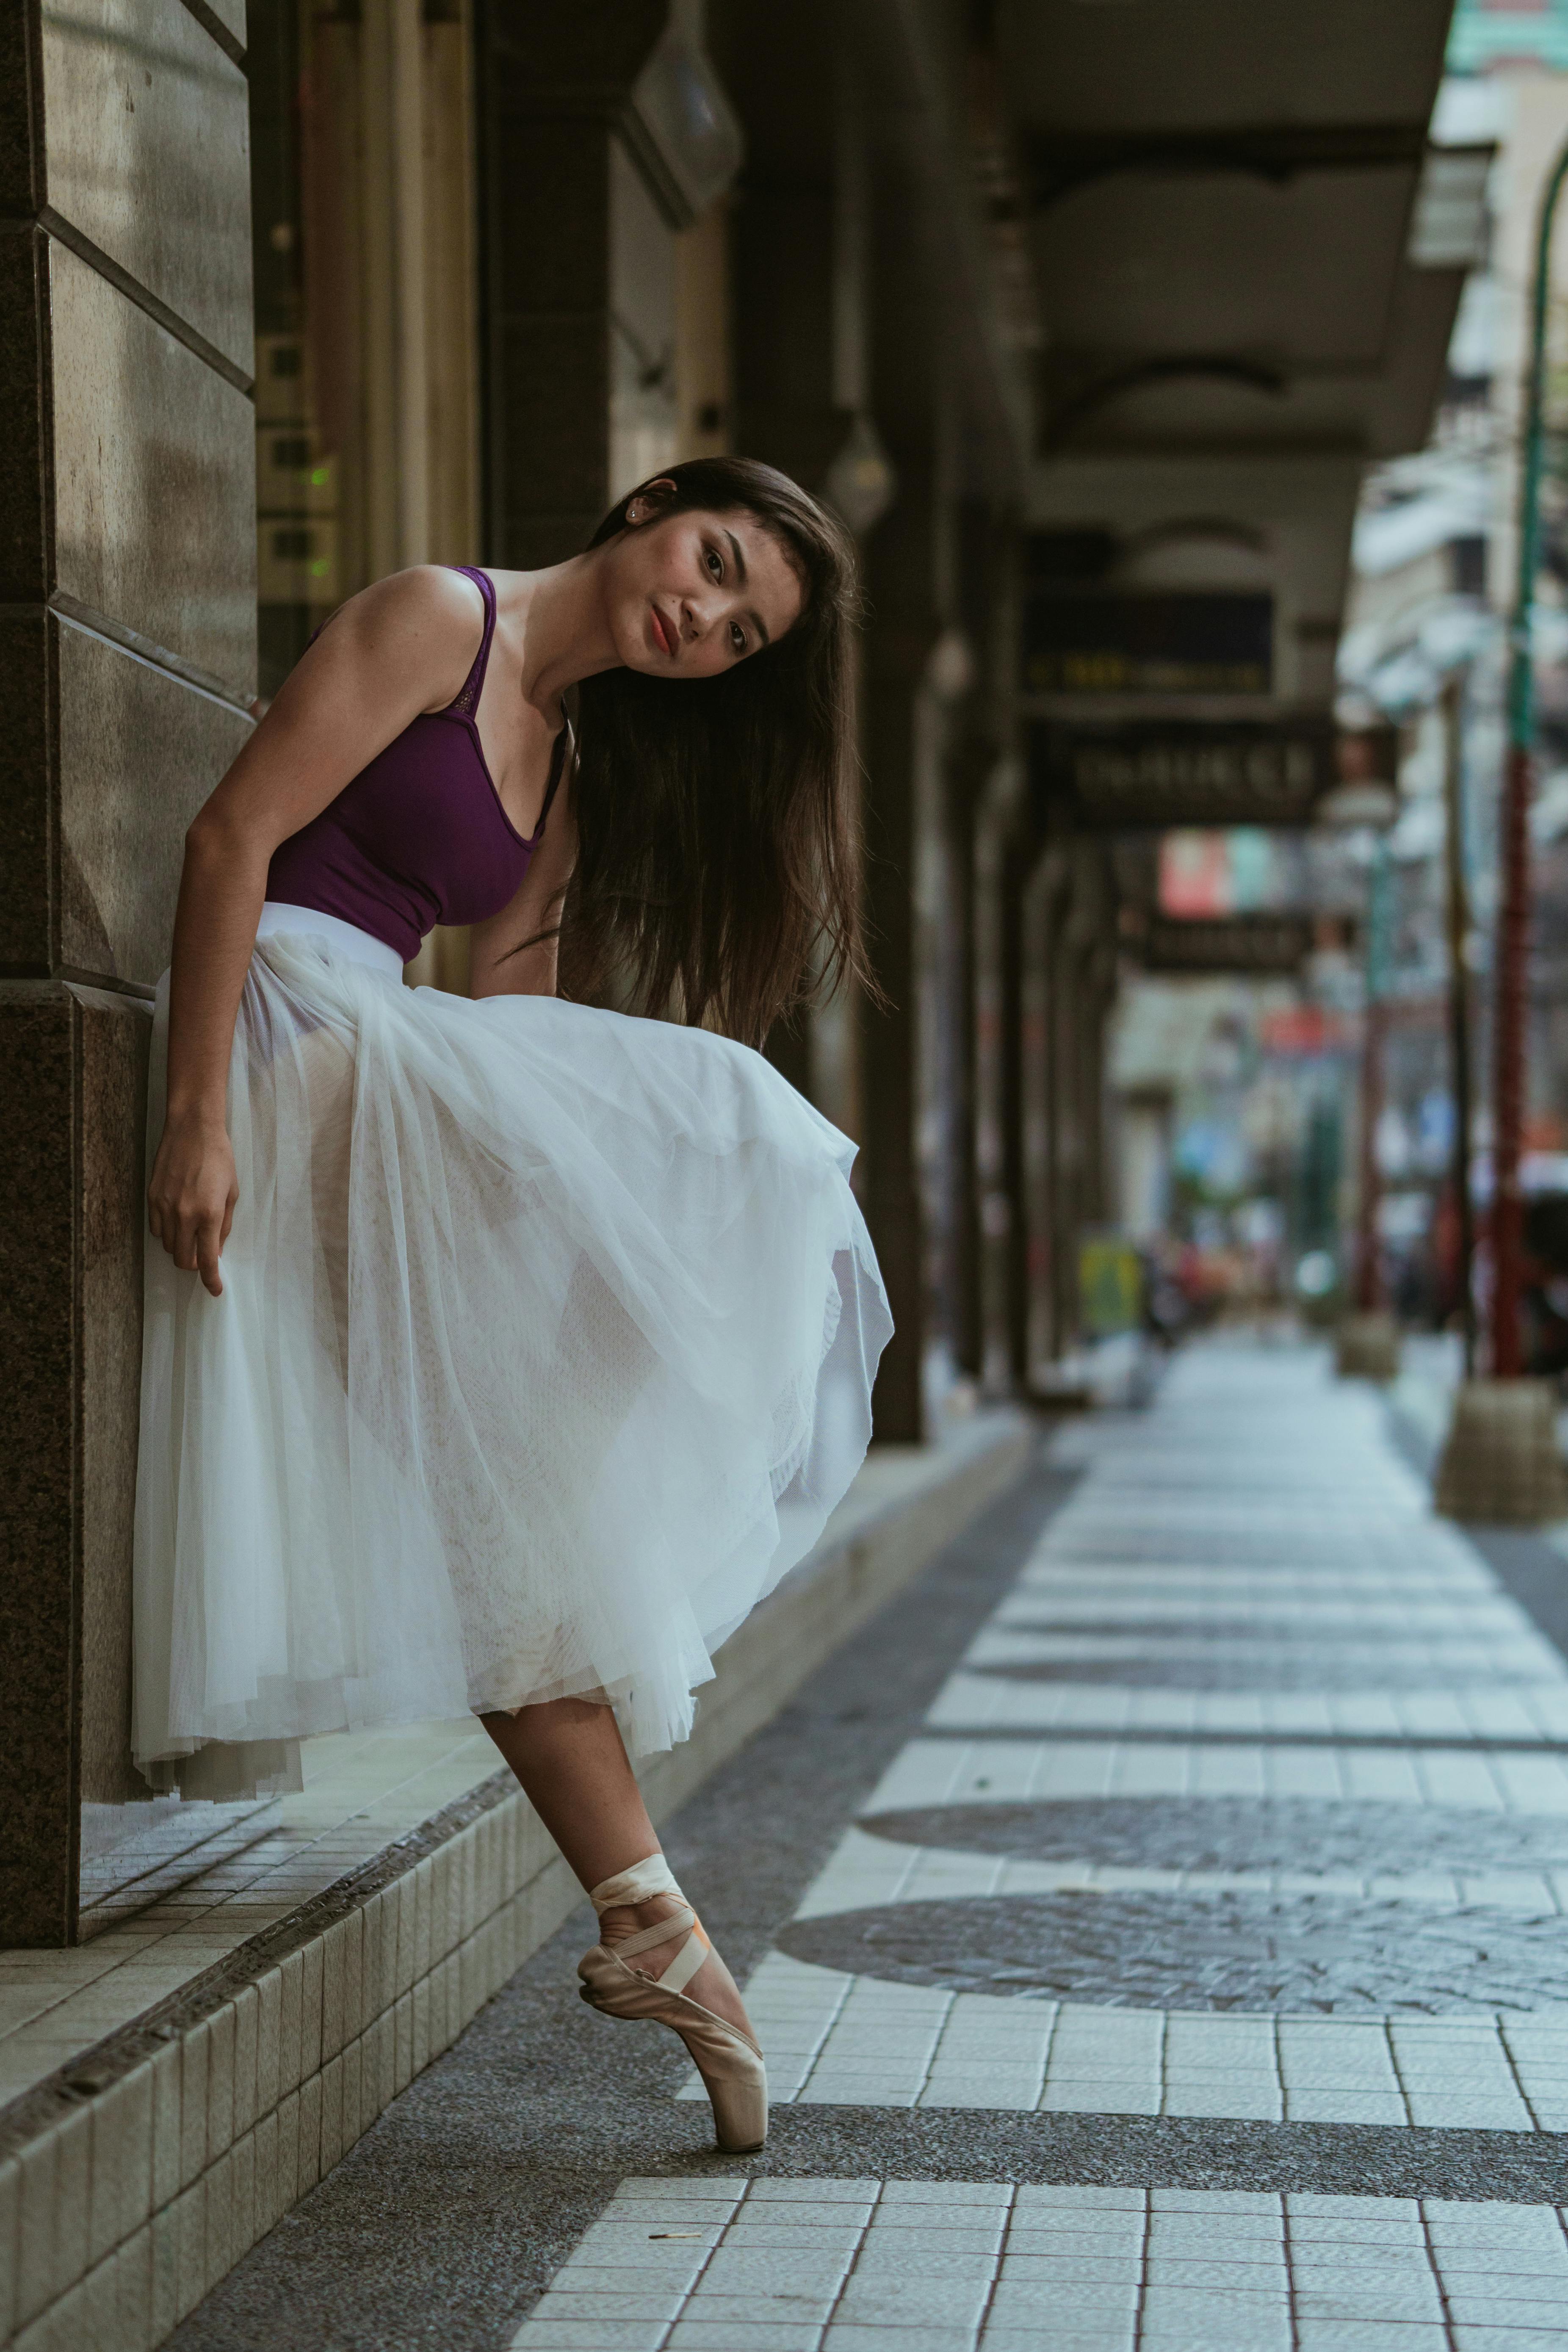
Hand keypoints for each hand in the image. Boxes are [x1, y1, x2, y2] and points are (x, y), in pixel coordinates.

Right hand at [148, 1112, 238, 1297]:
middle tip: (204, 1256)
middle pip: (183, 1259)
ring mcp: (164, 1207)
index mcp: (209, 1215)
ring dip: (181, 1248)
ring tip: (192, 1233)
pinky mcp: (151, 1198)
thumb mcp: (232, 1194)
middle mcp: (184, 1215)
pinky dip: (167, 1232)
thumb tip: (215, 1251)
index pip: (207, 1260)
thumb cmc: (219, 1159)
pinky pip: (156, 1229)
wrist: (193, 1129)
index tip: (214, 1290)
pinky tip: (177, 1220)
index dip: (211, 1281)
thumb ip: (223, 1226)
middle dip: (194, 1265)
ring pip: (168, 1246)